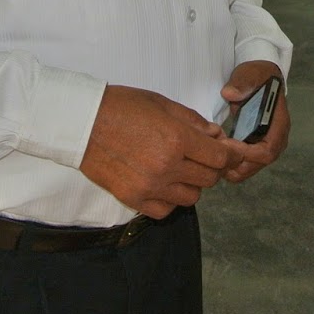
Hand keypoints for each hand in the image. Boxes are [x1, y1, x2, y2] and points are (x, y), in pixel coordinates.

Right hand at [79, 84, 238, 217]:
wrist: (81, 122)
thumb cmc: (121, 107)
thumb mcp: (162, 104)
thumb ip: (193, 121)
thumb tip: (217, 135)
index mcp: (177, 139)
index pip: (220, 158)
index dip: (231, 156)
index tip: (233, 154)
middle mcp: (167, 166)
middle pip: (209, 179)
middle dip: (212, 168)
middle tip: (203, 157)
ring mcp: (149, 186)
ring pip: (191, 198)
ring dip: (192, 185)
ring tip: (180, 170)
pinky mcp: (133, 198)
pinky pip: (165, 210)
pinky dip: (170, 200)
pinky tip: (163, 184)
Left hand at [219, 61, 289, 183]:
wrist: (260, 77)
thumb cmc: (257, 76)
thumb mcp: (250, 74)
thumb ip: (242, 83)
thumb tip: (230, 93)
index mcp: (279, 123)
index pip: (268, 151)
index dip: (247, 154)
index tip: (227, 144)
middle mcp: (276, 138)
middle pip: (259, 164)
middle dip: (235, 164)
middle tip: (214, 153)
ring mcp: (266, 144)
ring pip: (250, 168)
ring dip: (231, 167)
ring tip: (212, 155)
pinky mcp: (256, 147)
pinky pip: (245, 164)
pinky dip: (230, 165)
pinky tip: (216, 153)